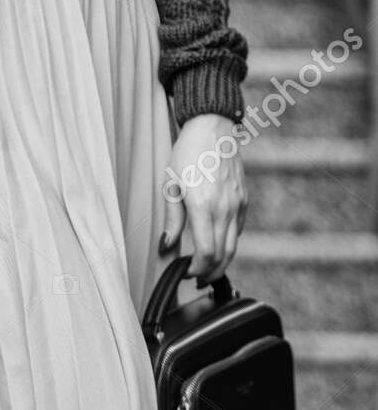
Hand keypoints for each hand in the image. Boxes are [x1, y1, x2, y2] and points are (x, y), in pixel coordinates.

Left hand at [159, 113, 248, 285]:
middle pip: (223, 256)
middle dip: (210, 273)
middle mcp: (225, 209)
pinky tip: (216, 246)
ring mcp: (238, 205)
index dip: (197, 269)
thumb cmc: (187, 154)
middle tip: (197, 280)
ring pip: (234, 246)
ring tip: (206, 270)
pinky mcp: (244, 201)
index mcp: (204, 206)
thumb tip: (166, 247)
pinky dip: (228, 244)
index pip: (206, 252)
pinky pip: (238, 231)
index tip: (186, 272)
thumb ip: (171, 220)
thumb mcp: (171, 185)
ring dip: (221, 263)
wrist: (212, 129)